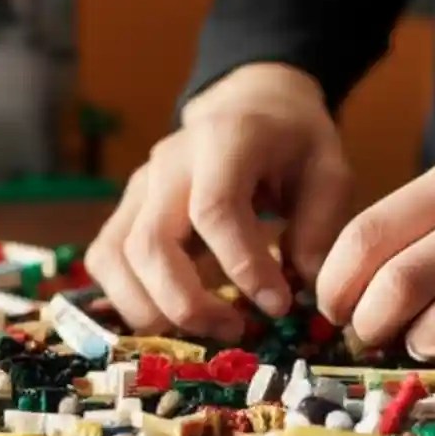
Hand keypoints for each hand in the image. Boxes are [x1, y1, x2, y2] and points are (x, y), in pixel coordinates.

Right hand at [85, 63, 353, 339]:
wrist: (248, 105)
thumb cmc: (291, 142)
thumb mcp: (329, 169)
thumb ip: (320, 227)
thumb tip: (301, 288)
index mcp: (224, 142)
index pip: (214, 211)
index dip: (243, 266)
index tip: (277, 304)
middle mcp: (168, 164)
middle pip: (150, 243)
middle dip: (187, 302)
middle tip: (234, 330)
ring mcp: (138, 187)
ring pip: (114, 258)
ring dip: (150, 309)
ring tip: (202, 328)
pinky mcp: (124, 210)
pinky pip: (104, 260)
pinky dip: (126, 298)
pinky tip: (169, 316)